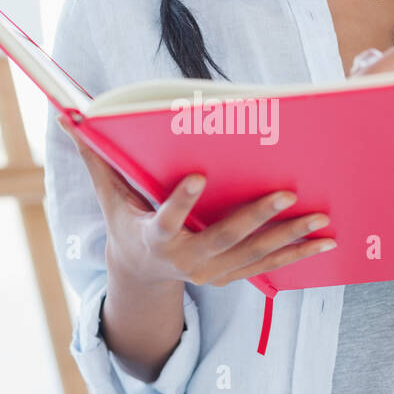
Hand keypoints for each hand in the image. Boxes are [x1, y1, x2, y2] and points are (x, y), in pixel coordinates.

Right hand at [57, 113, 336, 288]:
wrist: (141, 272)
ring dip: (290, 237)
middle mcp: (186, 260)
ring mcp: (211, 272)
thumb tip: (68, 116)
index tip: (199, 177)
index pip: (167, 219)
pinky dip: (297, 255)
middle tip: (286, 193)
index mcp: (155, 237)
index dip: (182, 201)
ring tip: (319, 218)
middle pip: (225, 238)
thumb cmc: (127, 221)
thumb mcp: (109, 196)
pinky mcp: (231, 277)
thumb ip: (97, 158)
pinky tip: (325, 242)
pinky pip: (268, 267)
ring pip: (255, 255)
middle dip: (257, 216)